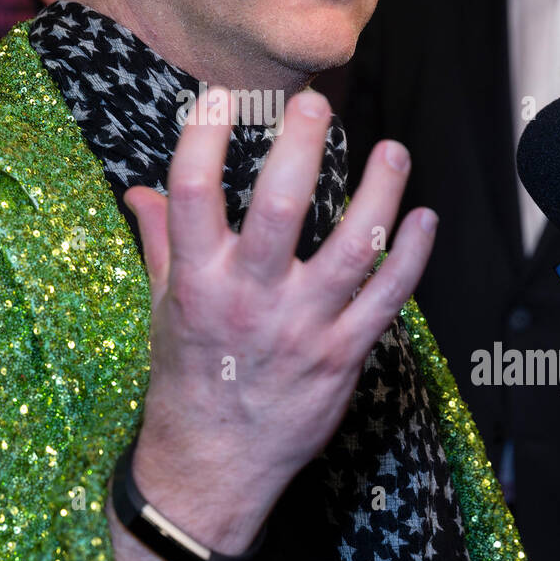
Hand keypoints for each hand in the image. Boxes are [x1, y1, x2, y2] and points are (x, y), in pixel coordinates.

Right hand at [122, 87, 437, 547]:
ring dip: (379, 193)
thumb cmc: (189, 376)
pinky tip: (421, 218)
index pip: (191, 192)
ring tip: (394, 150)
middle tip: (317, 104)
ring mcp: (301, 327)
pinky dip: (409, 256)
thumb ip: (160, 240)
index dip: (203, 136)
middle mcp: (249, 298)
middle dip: (301, 148)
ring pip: (350, 247)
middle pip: (277, 208)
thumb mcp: (163, 306)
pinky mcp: (342, 355)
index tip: (219, 96)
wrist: (213, 464)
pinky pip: (386, 298)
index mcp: (197, 280)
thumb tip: (138, 191)